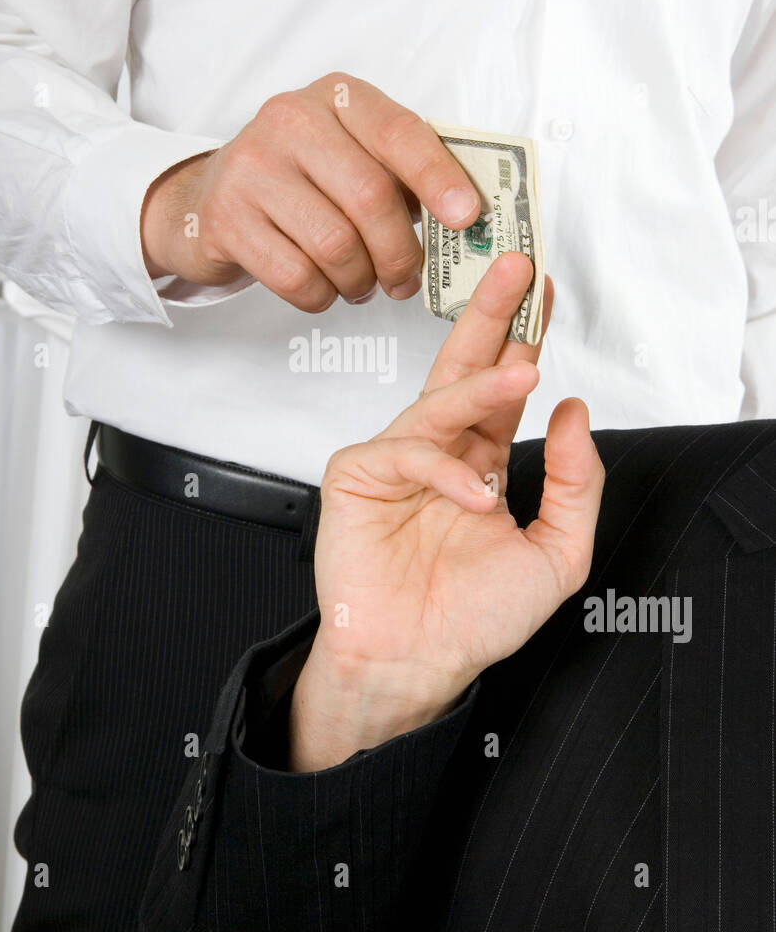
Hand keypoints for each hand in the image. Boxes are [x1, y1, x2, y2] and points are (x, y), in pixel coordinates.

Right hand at [140, 72, 480, 310]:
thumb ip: (401, 173)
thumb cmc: (298, 180)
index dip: (439, 176)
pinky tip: (323, 290)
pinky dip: (321, 296)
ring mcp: (251, 167)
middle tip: (406, 280)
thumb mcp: (349, 155)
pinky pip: (296, 276)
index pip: (398, 132)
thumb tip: (466, 219)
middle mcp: (289, 120)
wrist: (201, 198)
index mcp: (336, 97)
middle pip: (370, 197)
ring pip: (335, 244)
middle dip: (400, 252)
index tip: (467, 216)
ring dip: (360, 280)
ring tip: (361, 285)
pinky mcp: (225, 219)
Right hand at [290, 253, 604, 768]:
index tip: (546, 292)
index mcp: (480, 463)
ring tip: (523, 370)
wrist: (414, 665)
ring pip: (440, 402)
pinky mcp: (359, 475)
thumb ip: (573, 483)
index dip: (527, 338)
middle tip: (515, 266)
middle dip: (492, 315)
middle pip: (466, 367)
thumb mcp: (556, 553)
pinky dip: (446, 474)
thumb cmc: (473, 618)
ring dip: (483, 381)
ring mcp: (397, 459)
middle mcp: (440, 452)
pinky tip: (476, 500)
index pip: (506, 388)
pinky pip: (408, 453)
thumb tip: (572, 413)